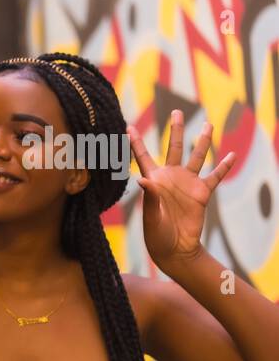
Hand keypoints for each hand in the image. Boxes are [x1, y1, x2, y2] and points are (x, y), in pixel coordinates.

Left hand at [128, 110, 235, 271]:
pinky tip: (232, 156)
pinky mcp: (202, 193)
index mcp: (153, 180)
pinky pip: (215, 176)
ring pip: (197, 157)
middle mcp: (170, 177)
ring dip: (203, 141)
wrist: (174, 249)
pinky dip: (225, 167)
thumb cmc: (156, 235)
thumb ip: (150, 198)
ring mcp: (187, 184)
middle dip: (175, 130)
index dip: (136, 142)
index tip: (128, 126)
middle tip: (177, 111)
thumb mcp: (151, 216)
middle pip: (173, 148)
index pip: (143, 156)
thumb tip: (144, 180)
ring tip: (208, 125)